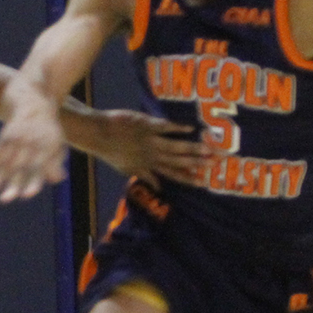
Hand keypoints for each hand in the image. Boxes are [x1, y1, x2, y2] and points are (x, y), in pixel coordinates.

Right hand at [0, 81, 66, 201]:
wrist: (31, 100)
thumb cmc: (47, 129)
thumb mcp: (57, 142)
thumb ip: (56, 162)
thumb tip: (57, 179)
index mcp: (45, 145)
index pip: (39, 166)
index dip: (33, 180)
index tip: (26, 195)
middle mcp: (28, 142)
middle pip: (18, 166)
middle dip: (11, 184)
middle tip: (4, 200)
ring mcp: (13, 140)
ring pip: (2, 163)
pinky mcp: (1, 139)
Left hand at [93, 109, 209, 188]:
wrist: (96, 134)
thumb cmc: (110, 150)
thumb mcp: (126, 168)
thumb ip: (144, 175)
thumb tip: (159, 187)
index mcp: (147, 166)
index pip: (171, 175)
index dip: (187, 178)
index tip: (203, 182)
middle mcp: (151, 156)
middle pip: (178, 161)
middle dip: (198, 163)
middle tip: (215, 164)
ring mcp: (150, 140)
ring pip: (175, 147)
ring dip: (193, 149)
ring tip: (210, 149)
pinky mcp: (146, 125)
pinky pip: (166, 127)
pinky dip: (178, 128)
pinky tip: (192, 128)